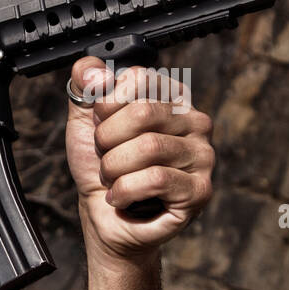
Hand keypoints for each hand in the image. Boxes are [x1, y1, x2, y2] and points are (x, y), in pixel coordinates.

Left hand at [65, 56, 214, 262]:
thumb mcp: (85, 120)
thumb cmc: (100, 168)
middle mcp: (195, 121)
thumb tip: (94, 71)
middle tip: (106, 157)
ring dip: (114, 168)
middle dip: (107, 140)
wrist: (103, 218)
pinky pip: (156, 179)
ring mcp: (203, 155)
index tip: (102, 124)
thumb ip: (85, 85)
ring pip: (148, 147)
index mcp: (172, 97)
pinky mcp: (200, 190)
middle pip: (143, 111)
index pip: (139, 77)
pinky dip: (125, 190)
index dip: (106, 104)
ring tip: (114, 179)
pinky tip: (122, 198)